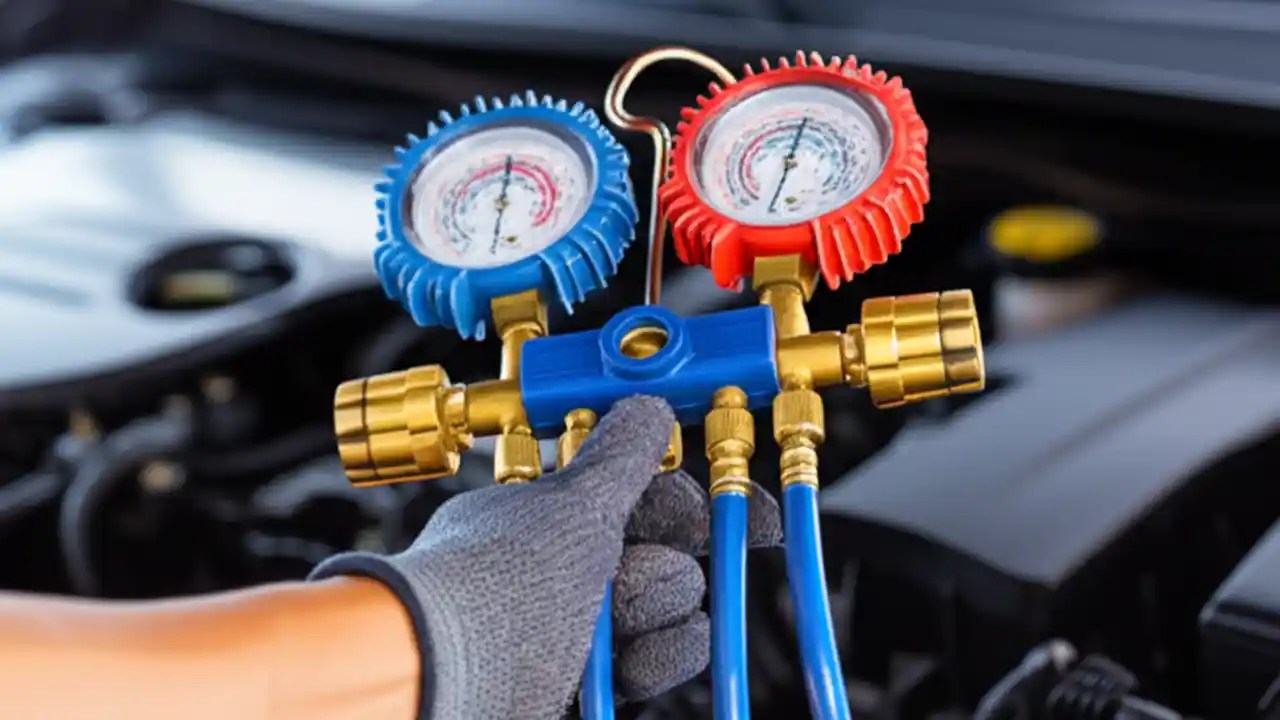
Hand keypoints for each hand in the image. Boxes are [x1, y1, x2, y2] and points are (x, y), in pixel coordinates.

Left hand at [312, 396, 780, 719]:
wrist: (442, 684)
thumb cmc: (494, 587)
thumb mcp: (573, 504)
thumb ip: (622, 458)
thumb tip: (647, 405)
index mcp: (540, 512)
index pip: (632, 492)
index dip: (687, 497)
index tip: (739, 508)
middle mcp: (551, 567)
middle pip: (652, 550)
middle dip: (665, 555)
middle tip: (647, 565)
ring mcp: (565, 626)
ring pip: (658, 605)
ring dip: (659, 607)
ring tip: (626, 617)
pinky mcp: (580, 681)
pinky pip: (648, 660)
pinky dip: (658, 656)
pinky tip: (649, 654)